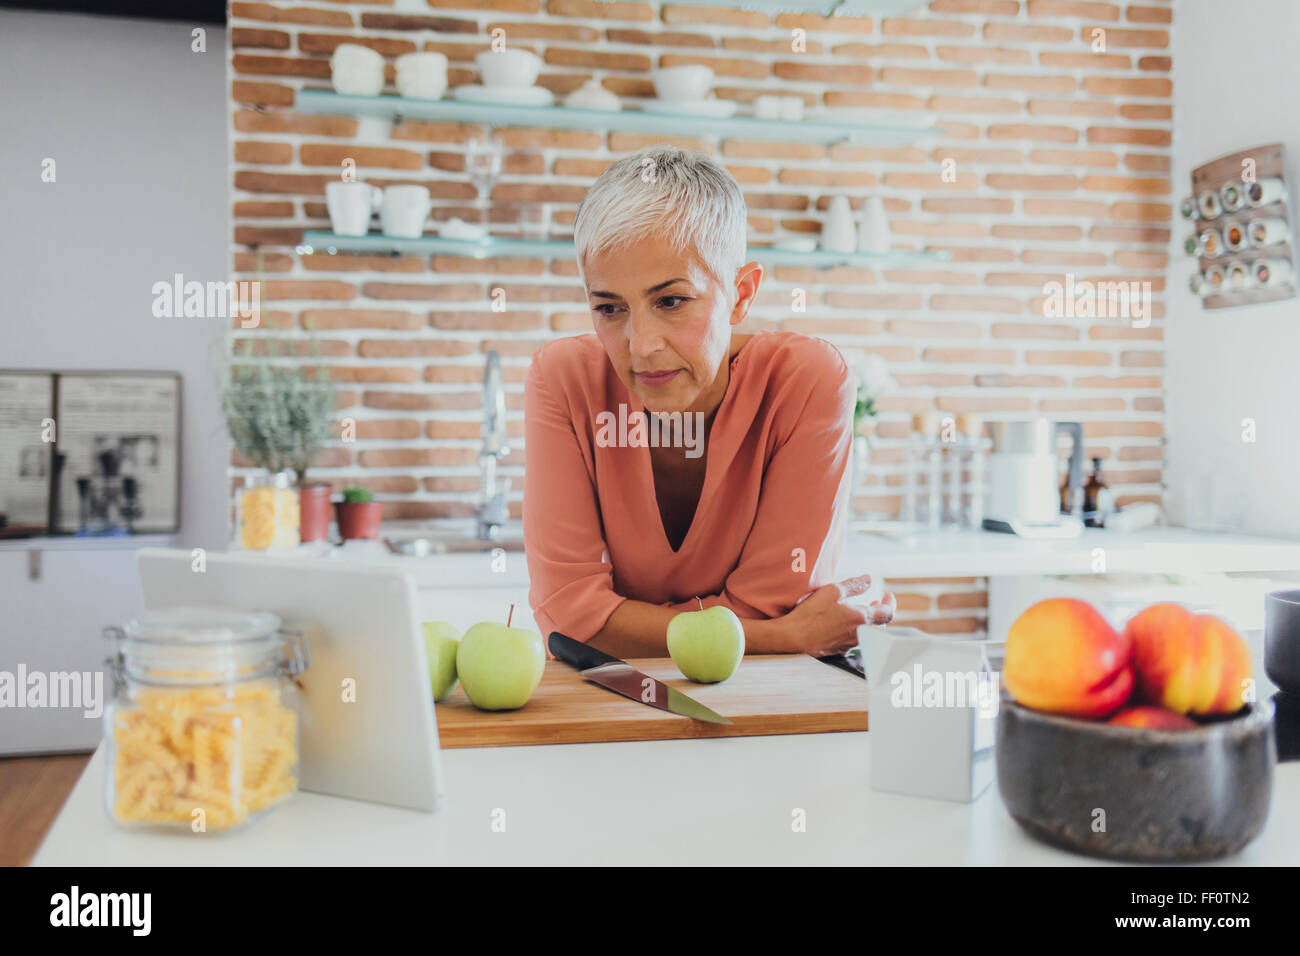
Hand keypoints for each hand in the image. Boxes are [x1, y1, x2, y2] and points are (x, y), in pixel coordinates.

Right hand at [781, 574, 896, 656]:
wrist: (794, 636)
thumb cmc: (812, 613)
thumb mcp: (833, 591)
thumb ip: (854, 585)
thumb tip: (868, 579)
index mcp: (861, 619)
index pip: (887, 613)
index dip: (890, 603)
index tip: (888, 596)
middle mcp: (859, 635)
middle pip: (879, 625)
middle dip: (880, 611)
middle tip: (876, 601)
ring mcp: (849, 645)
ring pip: (866, 633)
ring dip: (866, 621)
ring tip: (858, 611)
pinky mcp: (839, 651)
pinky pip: (853, 641)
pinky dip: (854, 630)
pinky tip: (843, 624)